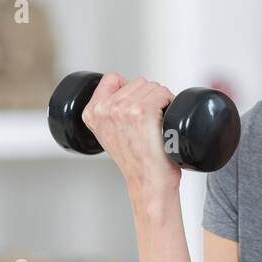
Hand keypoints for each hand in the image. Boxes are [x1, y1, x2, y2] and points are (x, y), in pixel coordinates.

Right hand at [80, 72, 180, 197]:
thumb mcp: (109, 134)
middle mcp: (103, 109)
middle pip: (136, 81)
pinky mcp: (141, 111)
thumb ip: (108, 111)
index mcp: (91, 112)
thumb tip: (123, 87)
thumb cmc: (137, 162)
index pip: (112, 78)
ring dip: (161, 102)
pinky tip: (165, 123)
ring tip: (156, 126)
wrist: (149, 183)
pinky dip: (170, 104)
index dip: (130, 90)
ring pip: (151, 86)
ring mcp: (122, 109)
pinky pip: (163, 93)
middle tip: (149, 124)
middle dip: (148, 98)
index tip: (136, 111)